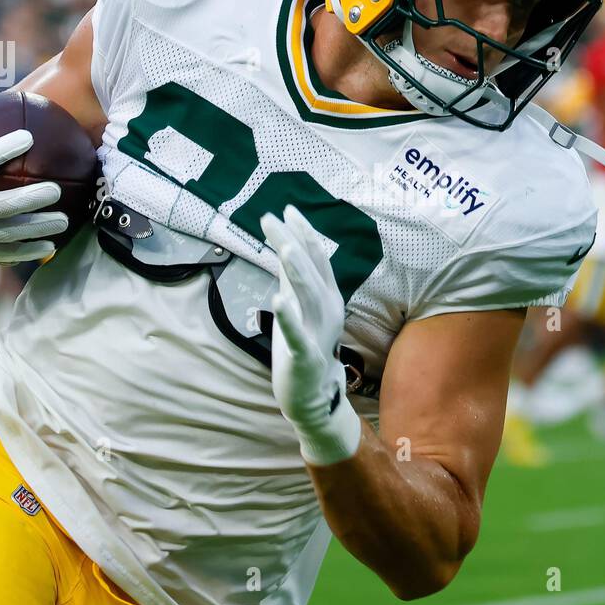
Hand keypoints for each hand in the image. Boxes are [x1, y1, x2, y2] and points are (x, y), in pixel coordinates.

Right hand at [0, 96, 69, 263]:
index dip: (5, 148)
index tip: (29, 136)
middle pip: (1, 206)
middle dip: (31, 199)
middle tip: (56, 189)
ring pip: (7, 234)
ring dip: (38, 229)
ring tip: (65, 221)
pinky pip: (2, 254)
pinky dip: (27, 252)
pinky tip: (50, 247)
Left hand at [260, 205, 361, 466]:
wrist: (312, 395)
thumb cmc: (302, 347)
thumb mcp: (298, 307)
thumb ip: (293, 278)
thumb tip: (283, 242)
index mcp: (327, 296)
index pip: (317, 257)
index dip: (303, 232)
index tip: (285, 209)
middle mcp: (328, 310)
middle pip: (313, 270)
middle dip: (295, 242)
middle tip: (276, 218)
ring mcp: (318, 332)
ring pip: (310, 297)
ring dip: (298, 271)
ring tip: (284, 247)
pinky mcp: (304, 356)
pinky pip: (297, 334)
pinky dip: (289, 316)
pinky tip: (277, 299)